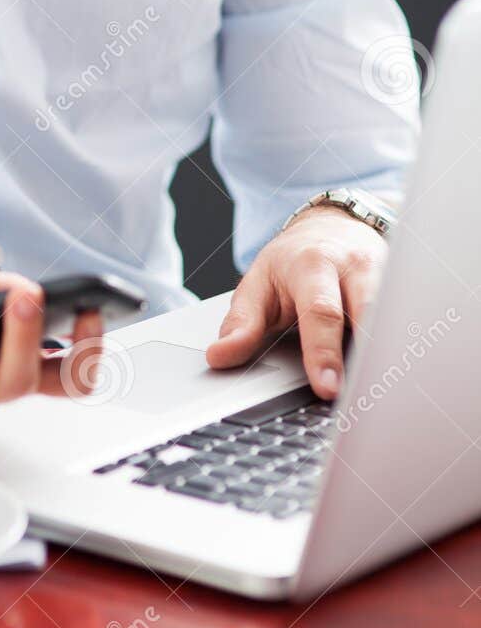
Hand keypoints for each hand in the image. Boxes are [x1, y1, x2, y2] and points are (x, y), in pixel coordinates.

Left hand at [205, 210, 387, 397]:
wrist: (332, 227)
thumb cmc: (292, 262)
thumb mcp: (257, 284)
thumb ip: (241, 323)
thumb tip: (219, 357)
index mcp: (313, 264)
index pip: (321, 312)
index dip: (324, 352)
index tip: (327, 389)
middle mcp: (356, 267)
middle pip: (370, 312)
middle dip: (368, 358)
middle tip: (359, 399)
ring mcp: (387, 276)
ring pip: (396, 318)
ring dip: (390, 355)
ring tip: (380, 392)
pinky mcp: (405, 290)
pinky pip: (409, 322)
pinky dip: (405, 348)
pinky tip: (396, 375)